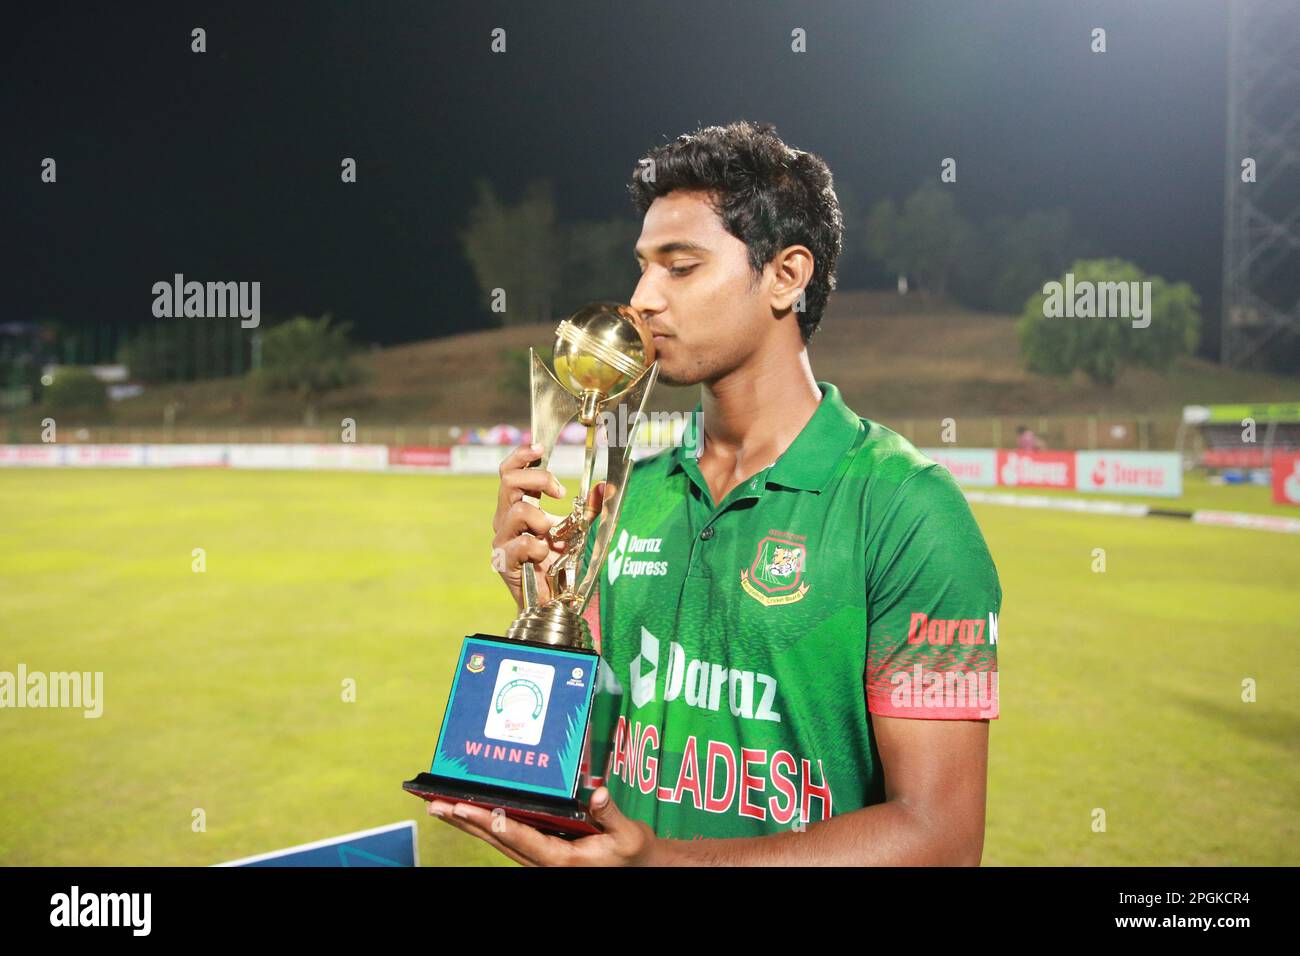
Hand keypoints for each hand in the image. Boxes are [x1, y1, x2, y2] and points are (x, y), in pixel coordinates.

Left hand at [426, 787, 663, 865]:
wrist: (638, 869)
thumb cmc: (632, 853)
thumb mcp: (628, 835)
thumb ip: (611, 814)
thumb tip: (597, 794)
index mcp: (562, 859)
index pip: (521, 838)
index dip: (495, 823)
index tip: (471, 809)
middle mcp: (544, 862)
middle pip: (497, 840)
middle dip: (466, 820)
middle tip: (436, 803)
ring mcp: (539, 859)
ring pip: (497, 840)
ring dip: (469, 823)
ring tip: (440, 805)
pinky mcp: (540, 853)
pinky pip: (507, 838)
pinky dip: (486, 825)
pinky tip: (471, 813)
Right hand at [491, 442, 604, 609]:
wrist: (552, 599)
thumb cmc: (560, 563)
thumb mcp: (578, 530)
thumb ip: (589, 508)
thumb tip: (605, 485)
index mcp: (518, 506)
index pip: (510, 472)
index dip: (521, 456)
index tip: (541, 447)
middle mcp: (505, 519)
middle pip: (509, 481)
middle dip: (539, 478)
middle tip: (560, 491)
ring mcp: (502, 539)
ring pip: (516, 511)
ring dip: (541, 520)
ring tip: (551, 535)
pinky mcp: (504, 561)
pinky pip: (519, 544)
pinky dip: (537, 548)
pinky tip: (544, 556)